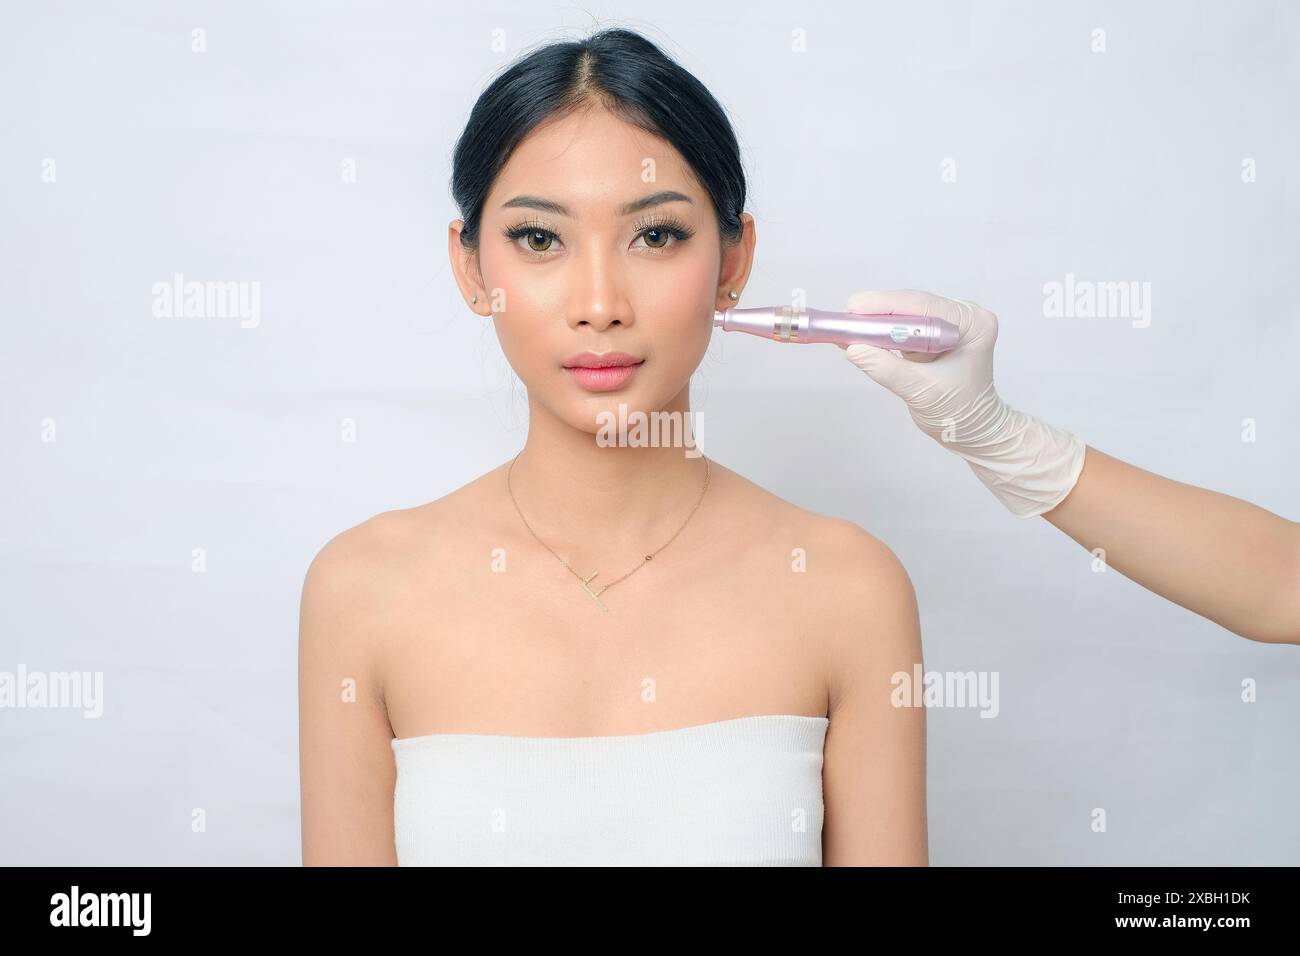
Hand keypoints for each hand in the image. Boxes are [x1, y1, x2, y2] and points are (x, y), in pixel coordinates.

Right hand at [840, 289, 1085, 517]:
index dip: (886, 305)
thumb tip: (852, 349)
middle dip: (878, 312)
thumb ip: (886, 368)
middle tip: (845, 318)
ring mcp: (949, 324)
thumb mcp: (921, 391)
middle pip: (913, 305)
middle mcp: (963, 317)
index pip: (924, 306)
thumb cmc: (958, 414)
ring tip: (848, 327)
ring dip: (877, 321)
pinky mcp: (934, 335)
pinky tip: (861, 335)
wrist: (973, 431)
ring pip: (906, 314)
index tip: (854, 307)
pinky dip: (882, 332)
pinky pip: (904, 327)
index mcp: (972, 324)